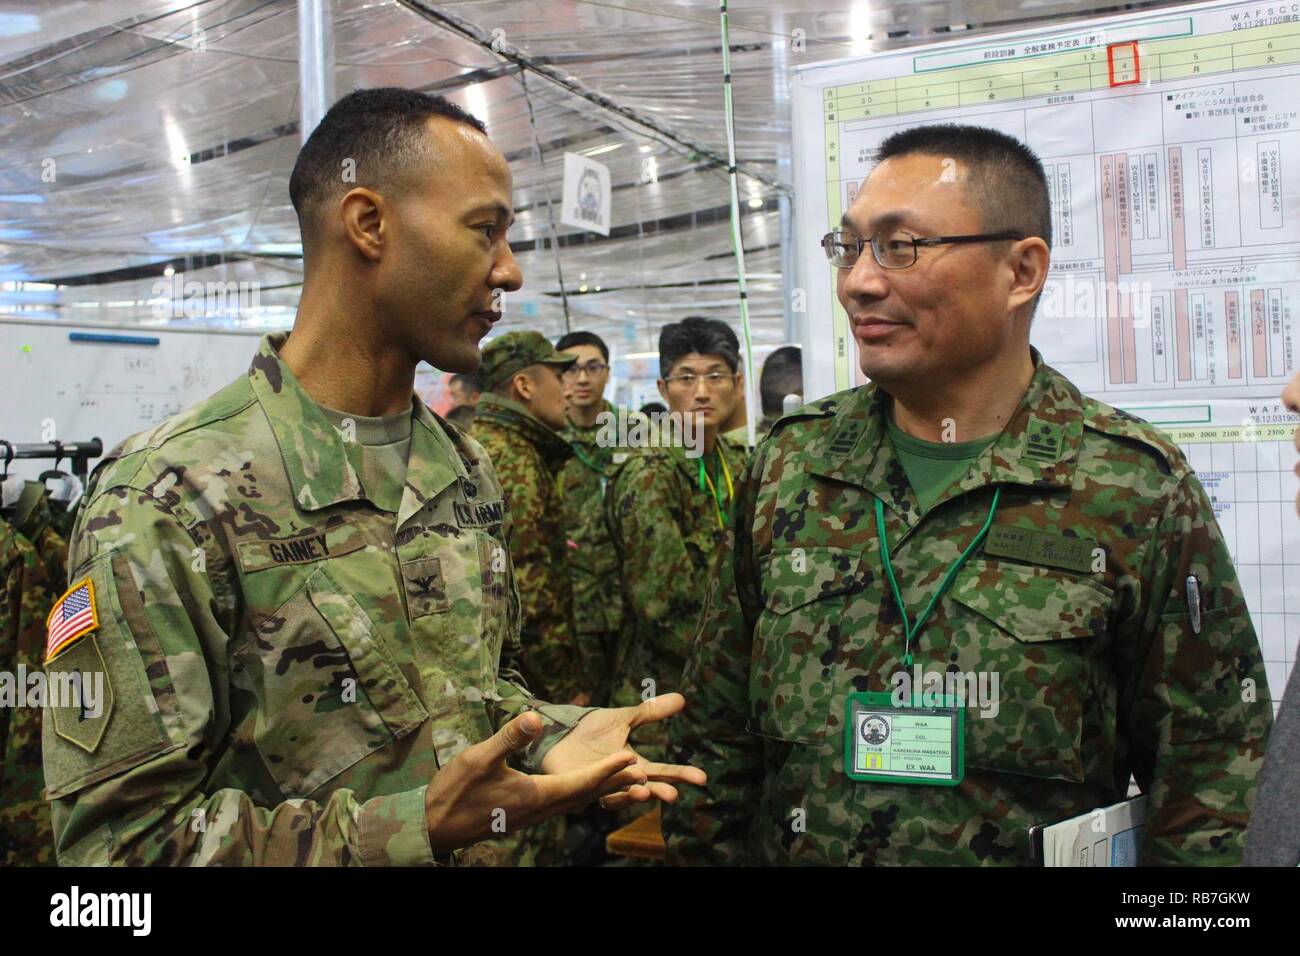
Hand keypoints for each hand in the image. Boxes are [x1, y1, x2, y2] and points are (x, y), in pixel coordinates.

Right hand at [423, 712, 645, 853]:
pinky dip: (581, 794)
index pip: (582, 783)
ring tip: (623, 779)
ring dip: (601, 790)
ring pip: (576, 802)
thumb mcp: (479, 758)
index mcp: (537, 796)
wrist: (435, 824)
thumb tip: (534, 716)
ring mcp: (533, 814)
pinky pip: (563, 804)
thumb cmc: (455, 791)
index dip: (608, 770)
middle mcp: (541, 809)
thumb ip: (509, 737)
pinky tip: (583, 788)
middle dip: (615, 783)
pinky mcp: (525, 814)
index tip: (631, 757)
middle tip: (645, 773)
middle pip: (586, 795)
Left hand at [540, 693, 706, 810]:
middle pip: (644, 790)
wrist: (557, 730)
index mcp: (633, 765)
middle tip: (674, 794)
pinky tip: (611, 779)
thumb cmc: (591, 728)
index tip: (701, 777)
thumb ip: (651, 712)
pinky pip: (591, 789)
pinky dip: (603, 785)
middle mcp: (619, 780)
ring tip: (644, 790)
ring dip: (632, 795)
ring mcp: (598, 786)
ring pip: (618, 797)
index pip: (662, 773)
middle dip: (658, 792)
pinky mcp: (577, 786)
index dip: (681, 775)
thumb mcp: (624, 717)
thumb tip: (683, 698)